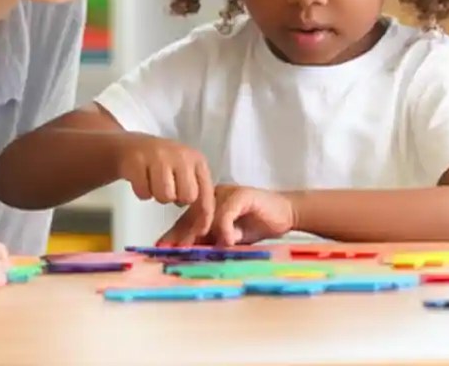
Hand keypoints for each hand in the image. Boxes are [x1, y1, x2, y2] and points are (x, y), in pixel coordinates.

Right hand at [113, 132, 213, 221]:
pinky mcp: (137, 161)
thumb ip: (197, 192)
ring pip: (165, 196)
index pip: (206, 194)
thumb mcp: (185, 172)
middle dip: (176, 199)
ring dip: (158, 196)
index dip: (204, 216)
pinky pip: (144, 193)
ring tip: (154, 183)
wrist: (131, 146)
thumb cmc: (161, 163)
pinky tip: (142, 179)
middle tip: (168, 189)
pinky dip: (142, 192)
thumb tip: (202, 227)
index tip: (200, 231)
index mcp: (196, 160)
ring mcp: (158, 156)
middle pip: (187, 196)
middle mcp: (180, 155)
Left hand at [159, 184, 296, 246]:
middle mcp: (213, 196)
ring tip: (190, 250)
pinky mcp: (243, 194)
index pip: (186, 221)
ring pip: (206, 212)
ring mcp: (226, 193)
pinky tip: (226, 241)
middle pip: (191, 216)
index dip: (173, 236)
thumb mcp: (230, 239)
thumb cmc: (257, 225)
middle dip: (180, 236)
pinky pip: (227, 210)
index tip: (161, 250)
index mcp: (207, 205)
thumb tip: (188, 256)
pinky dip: (225, 227)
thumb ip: (211, 243)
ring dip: (198, 233)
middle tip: (171, 252)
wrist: (286, 214)